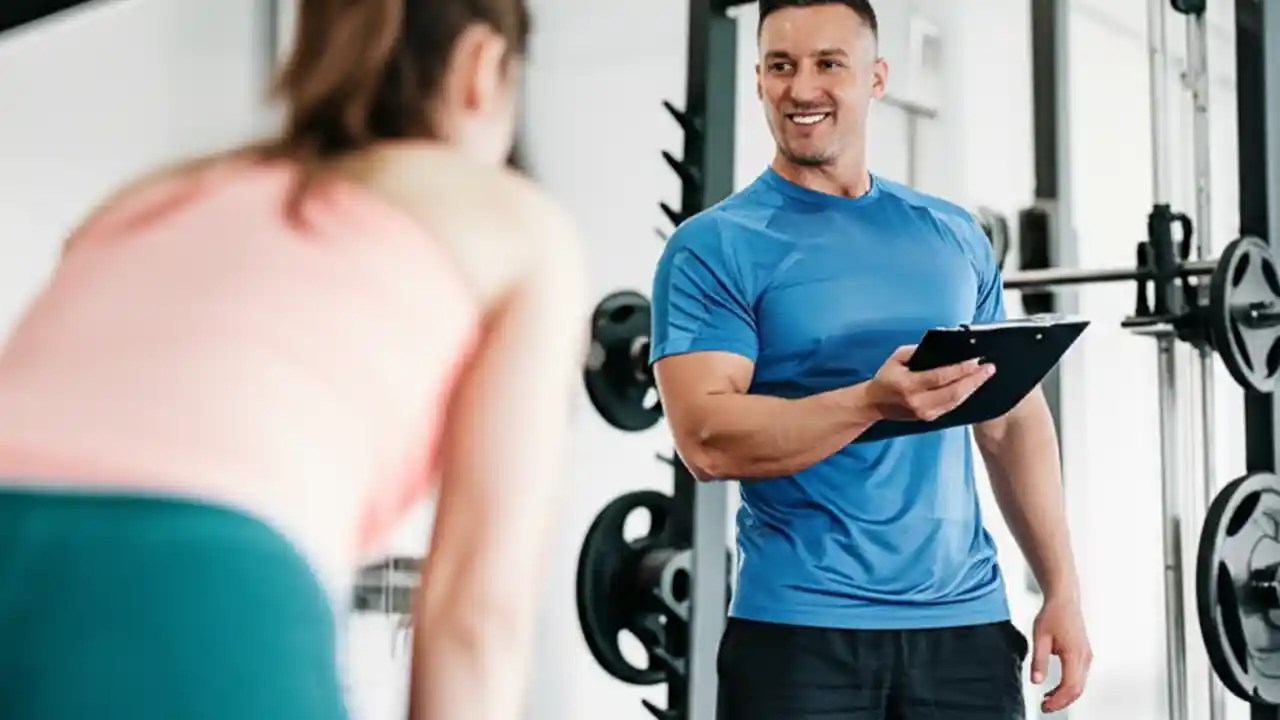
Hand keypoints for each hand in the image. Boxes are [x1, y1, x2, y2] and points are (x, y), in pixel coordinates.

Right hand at [865, 345, 995, 421]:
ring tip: (986, 375)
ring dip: (972, 388)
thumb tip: (943, 347)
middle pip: (953, 392)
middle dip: (974, 379)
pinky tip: (973, 386)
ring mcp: (925, 413)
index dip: (960, 369)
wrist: (875, 404)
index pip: (940, 377)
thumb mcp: (897, 357)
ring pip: (956, 401)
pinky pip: (952, 407)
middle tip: (989, 368)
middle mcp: (918, 402)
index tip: (976, 360)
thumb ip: (918, 351)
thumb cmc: (886, 377)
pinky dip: (965, 396)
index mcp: (908, 385)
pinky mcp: (930, 419)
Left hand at [1031, 596, 1092, 712]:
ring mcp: (1087, 656)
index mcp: (1075, 654)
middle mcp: (1084, 657)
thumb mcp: (1040, 637)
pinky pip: (1079, 676)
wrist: (1064, 600)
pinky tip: (1055, 688)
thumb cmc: (1053, 614)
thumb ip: (1038, 660)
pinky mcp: (1084, 654)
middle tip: (1045, 707)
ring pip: (1080, 684)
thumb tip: (1036, 681)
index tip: (1045, 706)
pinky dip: (1069, 686)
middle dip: (1061, 702)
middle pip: (1077, 689)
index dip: (1058, 700)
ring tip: (1047, 699)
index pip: (1070, 686)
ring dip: (1065, 695)